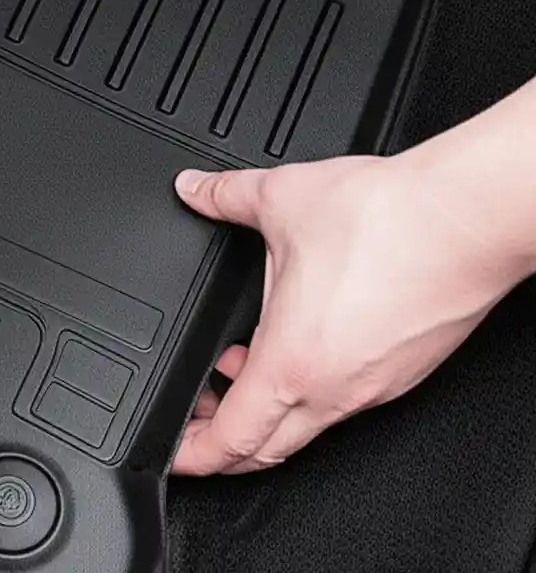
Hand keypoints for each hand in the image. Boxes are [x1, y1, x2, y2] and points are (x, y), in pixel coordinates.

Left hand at [170, 154, 523, 474]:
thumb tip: (195, 189)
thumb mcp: (281, 199)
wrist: (471, 217)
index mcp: (290, 366)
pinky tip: (297, 344)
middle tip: (195, 417)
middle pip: (266, 451)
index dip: (193, 455)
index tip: (173, 453)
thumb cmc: (391, 220)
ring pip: (305, 425)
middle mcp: (334, 391)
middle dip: (222, 444)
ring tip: (236, 364)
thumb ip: (225, 196)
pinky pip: (343, 400)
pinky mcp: (404, 370)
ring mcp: (373, 387)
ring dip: (264, 409)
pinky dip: (306, 388)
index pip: (231, 442)